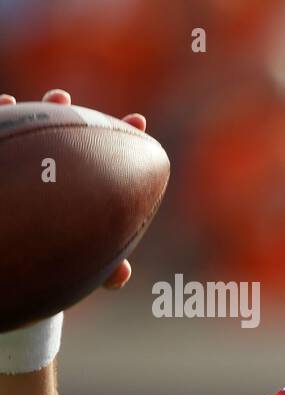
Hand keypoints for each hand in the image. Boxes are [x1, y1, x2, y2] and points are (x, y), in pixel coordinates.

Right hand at [0, 89, 147, 289]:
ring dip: (41, 111)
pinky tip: (5, 104)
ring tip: (54, 99)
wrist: (24, 261)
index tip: (139, 120)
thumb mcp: (80, 260)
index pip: (109, 158)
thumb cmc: (60, 258)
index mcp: (88, 186)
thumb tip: (122, 276)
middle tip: (67, 97)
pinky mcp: (8, 162)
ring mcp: (32, 163)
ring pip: (35, 130)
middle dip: (72, 114)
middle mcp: (59, 168)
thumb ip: (104, 268)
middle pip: (69, 136)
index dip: (125, 135)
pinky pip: (1, 135)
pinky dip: (2, 119)